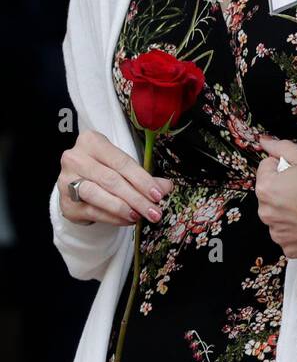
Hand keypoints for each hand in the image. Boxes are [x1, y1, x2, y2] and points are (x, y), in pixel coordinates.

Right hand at [58, 129, 173, 227]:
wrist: (76, 183)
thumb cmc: (104, 169)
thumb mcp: (122, 166)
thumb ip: (142, 176)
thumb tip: (166, 187)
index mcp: (91, 141)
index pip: (121, 162)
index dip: (142, 179)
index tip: (158, 194)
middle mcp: (75, 158)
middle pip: (111, 180)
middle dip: (136, 198)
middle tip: (154, 211)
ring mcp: (66, 180)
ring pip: (98, 195)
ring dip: (123, 208)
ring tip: (140, 216)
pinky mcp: (65, 202)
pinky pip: (93, 211)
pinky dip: (113, 217)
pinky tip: (127, 220)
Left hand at [256, 137, 296, 259]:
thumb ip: (282, 147)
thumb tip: (266, 142)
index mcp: (267, 188)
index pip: (267, 167)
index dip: (285, 166)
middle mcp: (267, 212)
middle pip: (271, 192)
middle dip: (285, 188)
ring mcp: (277, 232)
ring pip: (280, 213)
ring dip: (291, 209)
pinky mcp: (289, 247)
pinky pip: (289, 233)